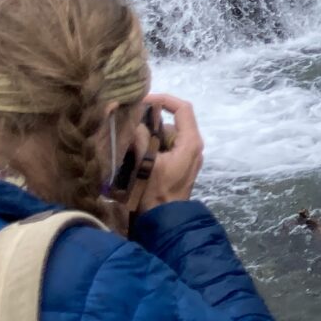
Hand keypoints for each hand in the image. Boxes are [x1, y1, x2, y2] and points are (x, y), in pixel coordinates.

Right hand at [135, 93, 202, 210]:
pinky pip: (165, 149)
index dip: (164, 100)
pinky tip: (134, 157)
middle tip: (128, 125)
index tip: (143, 100)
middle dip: (150, 123)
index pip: (183, 109)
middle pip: (171, 123)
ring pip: (166, 137)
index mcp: (190, 142)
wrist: (163, 221)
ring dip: (147, 137)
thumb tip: (133, 118)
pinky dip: (151, 148)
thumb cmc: (155, 193)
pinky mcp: (179, 166)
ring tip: (127, 143)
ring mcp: (187, 157)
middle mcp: (193, 146)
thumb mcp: (145, 164)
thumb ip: (141, 138)